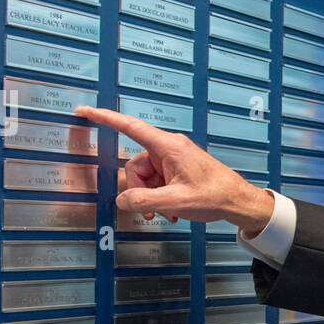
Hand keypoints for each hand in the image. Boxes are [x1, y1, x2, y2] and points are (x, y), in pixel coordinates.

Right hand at [74, 106, 274, 235]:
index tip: (84, 111)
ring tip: (168, 213)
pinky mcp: (177, 169)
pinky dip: (160, 197)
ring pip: (145, 178)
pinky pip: (157, 182)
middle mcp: (168, 148)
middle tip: (154, 211)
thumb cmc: (214, 196)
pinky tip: (172, 211)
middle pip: (135, 166)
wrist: (238, 202)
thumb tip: (123, 200)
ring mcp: (173, 159)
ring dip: (151, 198)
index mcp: (167, 146)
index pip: (129, 127)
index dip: (104, 118)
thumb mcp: (175, 201)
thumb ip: (144, 201)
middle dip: (140, 191)